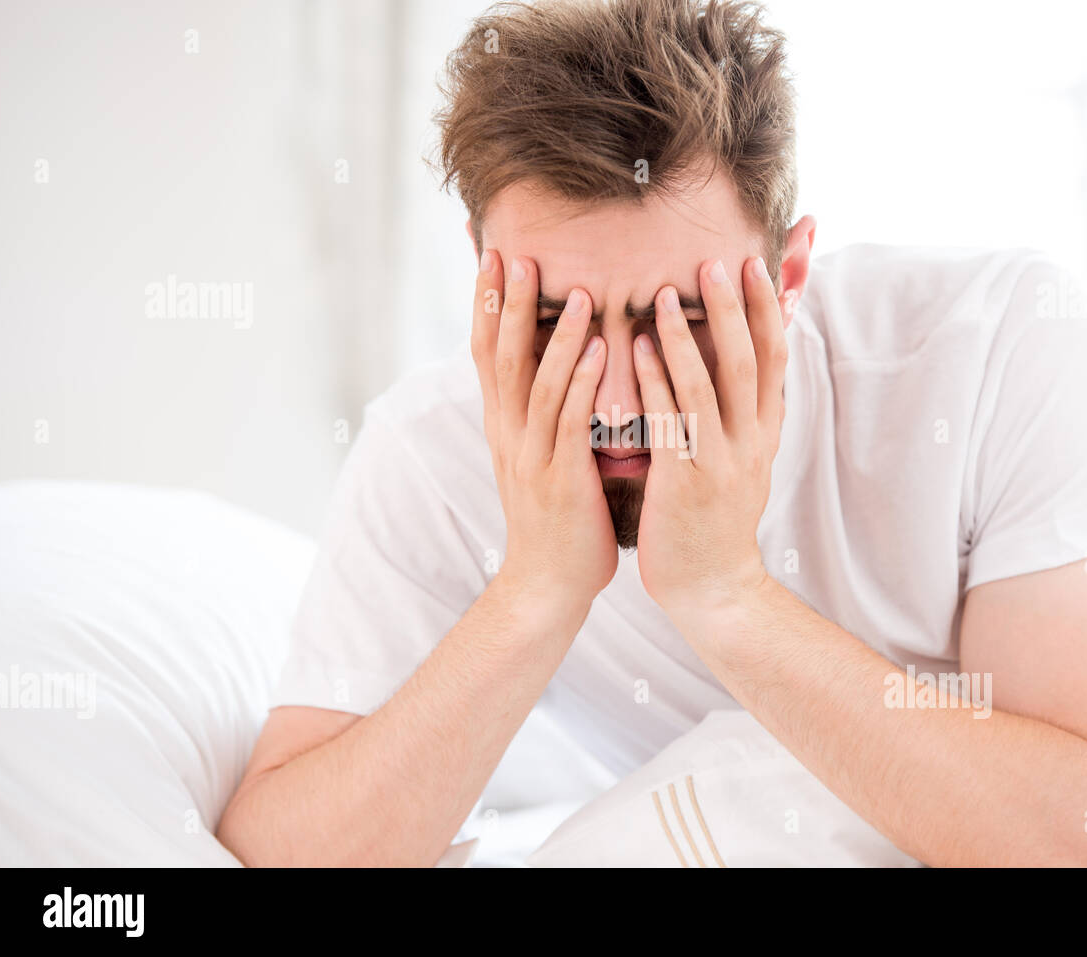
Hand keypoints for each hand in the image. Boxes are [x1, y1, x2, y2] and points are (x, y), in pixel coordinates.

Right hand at [471, 250, 617, 610]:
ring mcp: (531, 457)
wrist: (546, 586)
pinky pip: (570, 423)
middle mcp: (509, 434)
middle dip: (508, 305)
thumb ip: (546, 412)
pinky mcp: (560, 481)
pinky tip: (600, 350)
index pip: (486, 352)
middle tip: (516, 254)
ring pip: (538, 384)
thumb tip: (558, 366)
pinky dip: (584, 383)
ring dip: (556, 335)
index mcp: (504, 425)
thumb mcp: (540, 457)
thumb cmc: (555, 518)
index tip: (493, 255)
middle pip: (499, 356)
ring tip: (577, 291)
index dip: (487, 304)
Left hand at [632, 255, 787, 620]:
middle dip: (735, 309)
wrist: (714, 590)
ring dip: (688, 336)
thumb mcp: (743, 463)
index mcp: (765, 433)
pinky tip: (638, 349)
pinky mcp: (685, 484)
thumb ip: (743, 415)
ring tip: (665, 292)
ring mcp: (720, 464)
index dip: (767, 310)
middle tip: (717, 261)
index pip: (776, 358)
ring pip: (708, 387)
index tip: (754, 265)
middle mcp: (751, 443)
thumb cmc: (716, 521)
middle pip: (750, 362)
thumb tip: (743, 367)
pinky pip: (670, 423)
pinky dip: (656, 382)